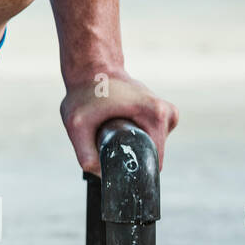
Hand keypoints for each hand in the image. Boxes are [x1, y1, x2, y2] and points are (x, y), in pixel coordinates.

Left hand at [59, 72, 178, 174]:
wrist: (92, 69)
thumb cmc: (84, 93)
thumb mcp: (76, 124)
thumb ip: (85, 154)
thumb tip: (101, 176)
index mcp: (155, 115)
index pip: (155, 161)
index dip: (136, 169)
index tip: (116, 166)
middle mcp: (167, 113)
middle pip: (153, 154)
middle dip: (131, 155)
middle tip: (106, 142)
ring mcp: (167, 112)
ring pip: (153, 146)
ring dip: (133, 145)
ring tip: (111, 130)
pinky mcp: (162, 113)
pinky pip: (153, 137)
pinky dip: (137, 137)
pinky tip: (121, 127)